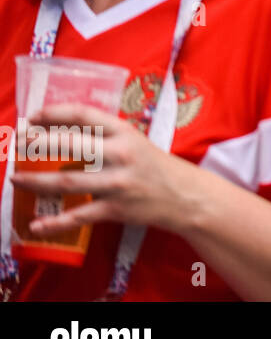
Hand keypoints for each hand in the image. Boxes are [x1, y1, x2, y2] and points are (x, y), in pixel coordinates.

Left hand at [10, 104, 203, 237]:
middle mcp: (120, 154)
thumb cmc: (154, 166)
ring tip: (15, 179)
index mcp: (124, 132)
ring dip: (35, 181)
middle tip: (16, 146)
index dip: (54, 114)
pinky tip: (35, 224)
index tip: (32, 117)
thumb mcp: (134, 141)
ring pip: (66, 181)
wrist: (185, 195)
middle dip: (36, 145)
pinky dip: (54, 223)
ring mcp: (117, 183)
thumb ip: (103, 137)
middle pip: (69, 146)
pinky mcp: (115, 209)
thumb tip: (60, 133)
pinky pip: (78, 216)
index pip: (84, 116)